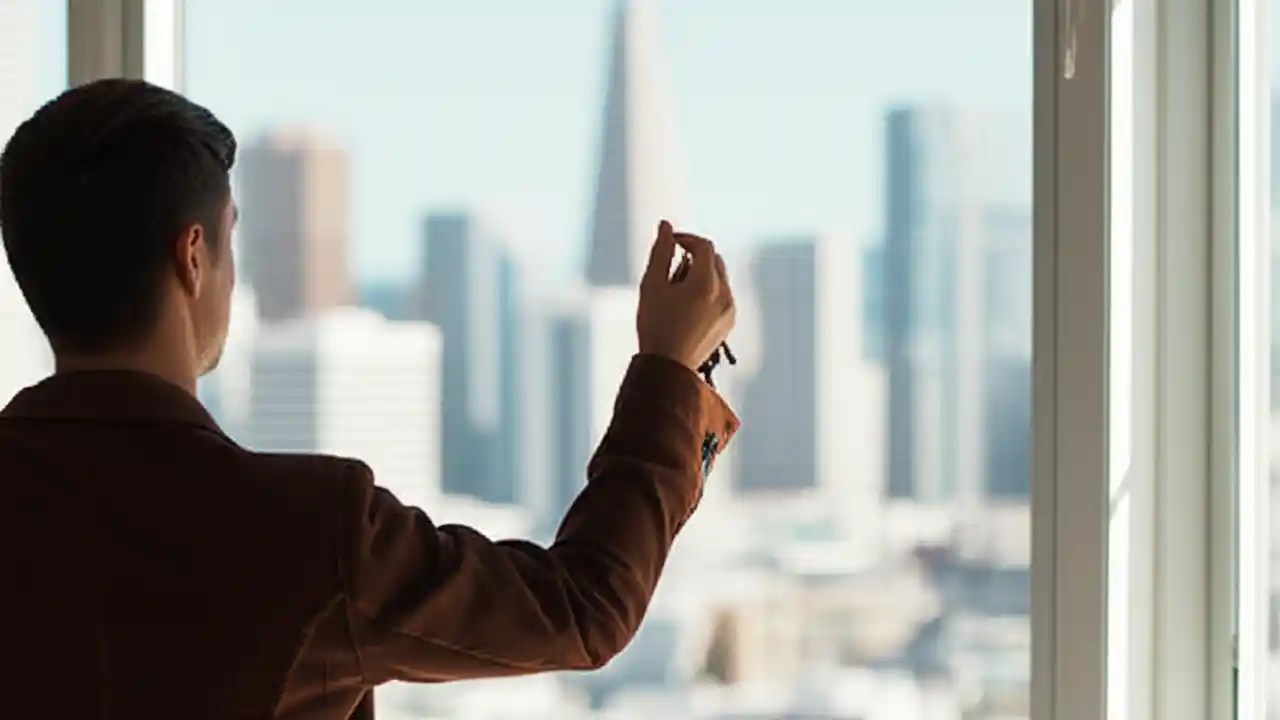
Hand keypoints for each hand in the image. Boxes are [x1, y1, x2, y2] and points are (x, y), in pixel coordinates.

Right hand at [637, 220, 735, 374]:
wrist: (668, 368)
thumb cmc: (654, 325)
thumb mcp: (651, 285)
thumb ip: (660, 252)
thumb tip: (666, 225)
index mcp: (705, 284)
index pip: (703, 246)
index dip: (686, 238)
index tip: (669, 242)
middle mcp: (724, 294)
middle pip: (713, 259)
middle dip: (694, 256)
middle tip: (670, 269)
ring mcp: (730, 309)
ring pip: (719, 277)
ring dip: (700, 273)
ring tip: (676, 292)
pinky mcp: (729, 321)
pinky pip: (722, 295)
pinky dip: (708, 291)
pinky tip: (686, 308)